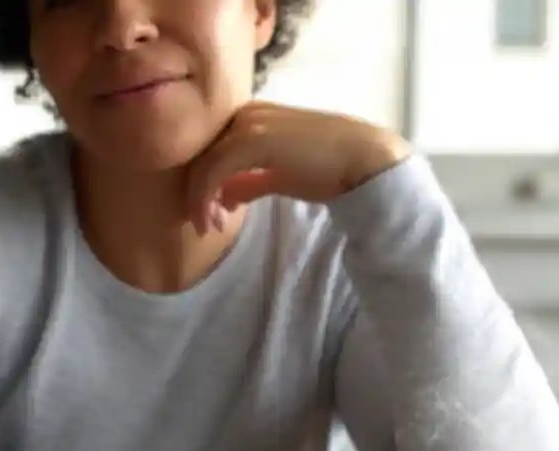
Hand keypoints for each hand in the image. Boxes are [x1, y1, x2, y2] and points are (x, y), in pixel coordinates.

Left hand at [185, 102, 412, 233]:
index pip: (211, 149)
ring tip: (208, 227)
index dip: (203, 183)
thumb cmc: (327, 168)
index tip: (211, 215)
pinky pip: (214, 169)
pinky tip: (214, 220)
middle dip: (197, 194)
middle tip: (206, 225)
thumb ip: (249, 181)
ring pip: (203, 163)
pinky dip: (206, 197)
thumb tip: (224, 196)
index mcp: (252, 117)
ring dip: (200, 200)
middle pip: (201, 154)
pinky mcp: (252, 139)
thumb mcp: (279, 176)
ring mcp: (248, 124)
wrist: (361, 161)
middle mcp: (245, 114)